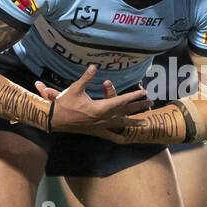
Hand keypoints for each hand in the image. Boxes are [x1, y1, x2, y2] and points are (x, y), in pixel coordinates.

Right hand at [34, 64, 149, 133]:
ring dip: (134, 122)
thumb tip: (93, 66)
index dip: (132, 96)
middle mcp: (103, 118)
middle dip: (138, 107)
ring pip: (121, 124)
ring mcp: (100, 126)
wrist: (55, 120)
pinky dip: (119, 137)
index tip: (143, 93)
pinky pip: (110, 135)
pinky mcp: (97, 131)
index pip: (120, 101)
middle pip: (125, 112)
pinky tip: (126, 139)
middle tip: (151, 103)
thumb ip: (86, 77)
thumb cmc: (65, 103)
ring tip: (146, 122)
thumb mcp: (76, 88)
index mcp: (100, 108)